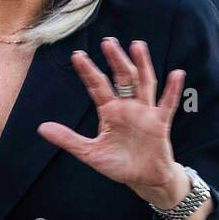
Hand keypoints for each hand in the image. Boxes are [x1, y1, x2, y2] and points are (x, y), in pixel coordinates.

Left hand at [37, 37, 185, 199]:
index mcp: (109, 112)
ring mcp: (145, 112)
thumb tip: (41, 128)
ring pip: (143, 84)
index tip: (77, 55)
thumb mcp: (89, 153)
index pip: (97, 86)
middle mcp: (127, 107)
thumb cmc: (118, 164)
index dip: (88, 71)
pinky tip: (177, 73)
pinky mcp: (160, 123)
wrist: (143, 178)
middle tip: (108, 41)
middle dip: (115, 60)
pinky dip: (172, 90)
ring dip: (141, 65)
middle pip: (121, 78)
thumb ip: (67, 139)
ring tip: (137, 46)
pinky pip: (167, 104)